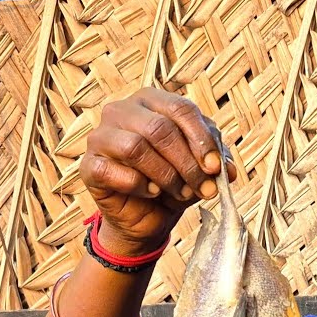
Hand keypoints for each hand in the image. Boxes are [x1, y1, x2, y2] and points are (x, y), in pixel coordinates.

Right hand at [79, 88, 236, 256]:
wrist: (149, 214)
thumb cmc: (175, 180)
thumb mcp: (202, 167)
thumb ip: (216, 160)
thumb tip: (227, 169)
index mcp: (151, 101)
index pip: (180, 109)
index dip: (202, 139)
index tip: (216, 167)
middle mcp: (121, 111)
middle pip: (159, 128)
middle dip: (188, 163)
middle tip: (204, 188)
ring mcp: (100, 136)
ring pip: (135, 147)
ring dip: (167, 176)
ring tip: (181, 192)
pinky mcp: (89, 165)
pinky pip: (112, 171)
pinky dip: (139, 186)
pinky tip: (151, 192)